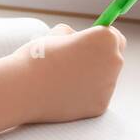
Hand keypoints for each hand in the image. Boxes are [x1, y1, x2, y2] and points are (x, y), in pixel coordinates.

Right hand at [9, 22, 126, 122]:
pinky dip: (84, 95)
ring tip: (64, 78)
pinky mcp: (100, 106)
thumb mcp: (57, 34)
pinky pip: (96, 97)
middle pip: (114, 58)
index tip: (92, 44)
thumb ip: (76, 36)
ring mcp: (109, 86)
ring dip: (91, 77)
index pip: (115, 36)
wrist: (24, 88)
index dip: (101, 40)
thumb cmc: (38, 57)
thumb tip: (82, 40)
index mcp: (105, 38)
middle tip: (77, 62)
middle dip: (100, 58)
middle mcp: (114, 61)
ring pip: (104, 79)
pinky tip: (65, 93)